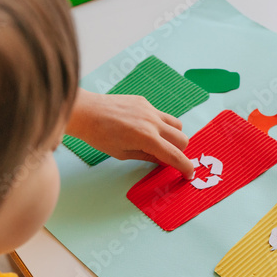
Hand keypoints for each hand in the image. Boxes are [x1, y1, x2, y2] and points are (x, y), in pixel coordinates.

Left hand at [65, 89, 194, 178]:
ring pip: (176, 124)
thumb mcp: (123, 154)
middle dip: (180, 151)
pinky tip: (143, 128)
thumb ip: (147, 156)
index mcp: (147, 138)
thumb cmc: (100, 136)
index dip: (185, 167)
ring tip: (159, 142)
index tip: (189, 174)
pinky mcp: (144, 102)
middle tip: (169, 157)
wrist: (87, 112)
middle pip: (182, 138)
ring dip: (174, 136)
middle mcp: (153, 122)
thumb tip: (163, 160)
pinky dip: (160, 125)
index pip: (175, 155)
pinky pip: (161, 115)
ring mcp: (150, 110)